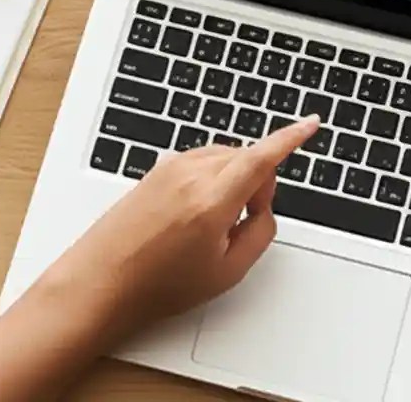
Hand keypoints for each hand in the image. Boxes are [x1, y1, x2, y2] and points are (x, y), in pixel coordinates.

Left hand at [0, 118, 321, 401]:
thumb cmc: (155, 285)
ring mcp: (169, 169)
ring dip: (233, 181)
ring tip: (214, 227)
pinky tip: (196, 216)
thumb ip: (260, 234)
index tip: (310, 124)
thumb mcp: (226, 272)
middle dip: (258, 183)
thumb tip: (265, 211)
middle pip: (246, 158)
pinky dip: (212, 180)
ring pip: (223, 158)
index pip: (263, 157)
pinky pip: (200, 163)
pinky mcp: (155, 171)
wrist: (99, 283)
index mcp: (212, 200)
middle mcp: (190, 175)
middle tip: (244, 223)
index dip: (293, 138)